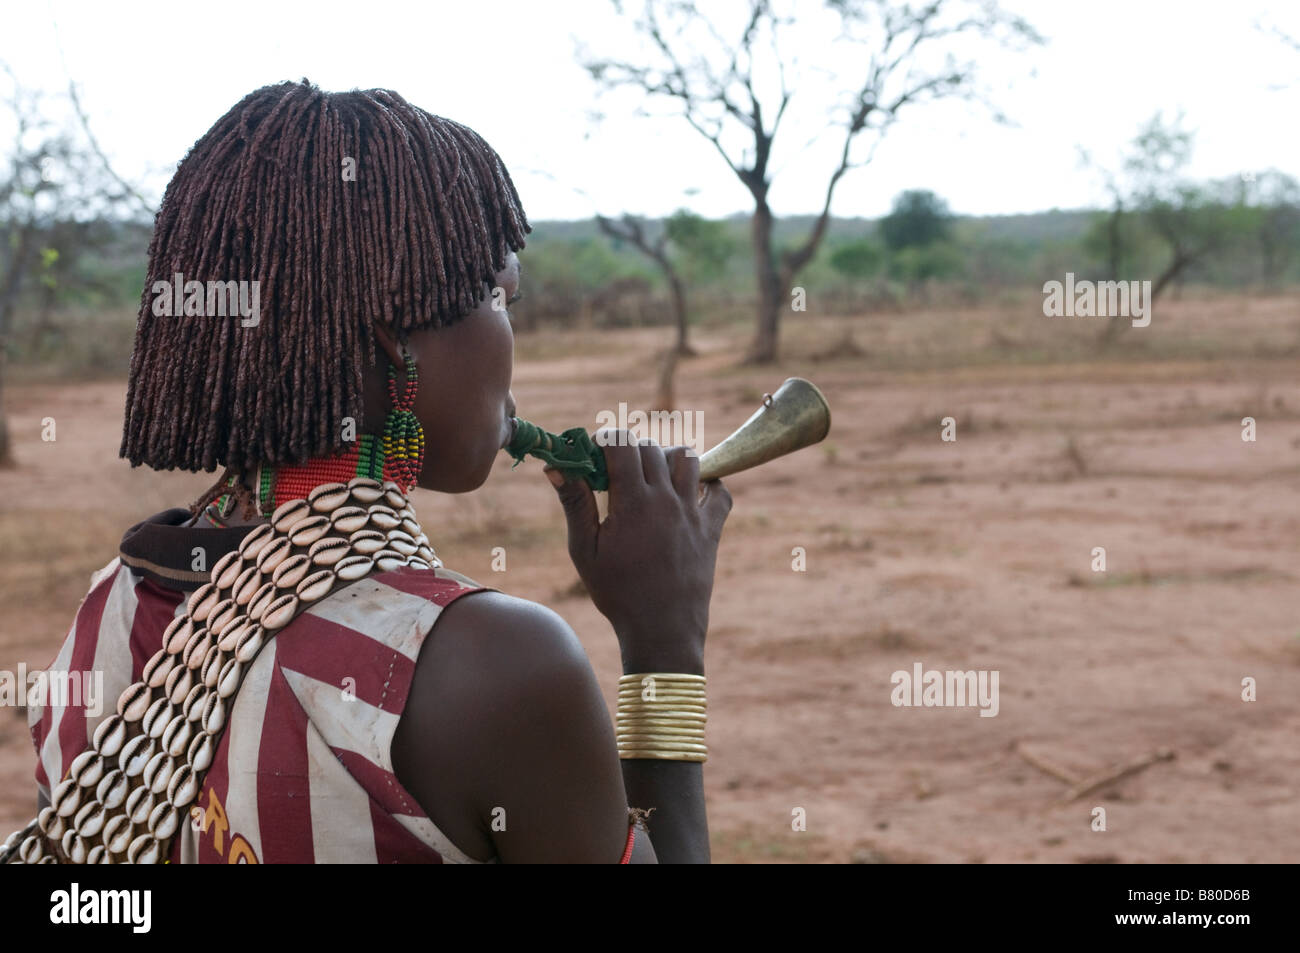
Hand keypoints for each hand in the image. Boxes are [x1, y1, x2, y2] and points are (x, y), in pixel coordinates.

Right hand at [546, 429, 731, 672]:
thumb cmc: (617, 593)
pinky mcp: (712, 530)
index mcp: (633, 502)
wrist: (662, 631)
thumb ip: (574, 504)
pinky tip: (689, 495)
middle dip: (631, 449)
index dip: (606, 438)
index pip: (623, 443)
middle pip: (652, 448)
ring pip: (688, 459)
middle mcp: (667, 500)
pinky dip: (708, 485)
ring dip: (668, 458)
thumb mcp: (585, 551)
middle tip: (616, 472)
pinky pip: (721, 492)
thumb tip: (555, 466)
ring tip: (651, 478)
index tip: (595, 449)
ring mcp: (693, 513)